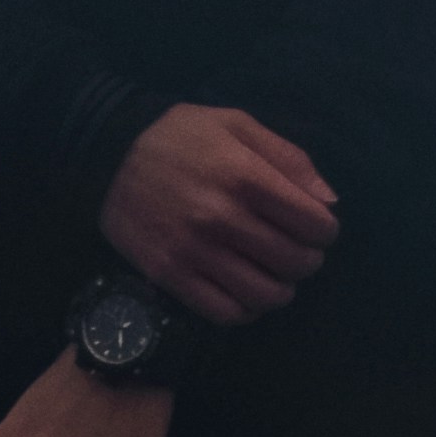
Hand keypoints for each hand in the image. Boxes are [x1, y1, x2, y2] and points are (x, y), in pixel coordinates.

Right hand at [100, 103, 336, 324]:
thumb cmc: (179, 135)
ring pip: (264, 295)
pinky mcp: (169, 275)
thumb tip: (329, 203)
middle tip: (299, 253)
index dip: (325, 231)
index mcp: (244, 176)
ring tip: (276, 276)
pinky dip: (247, 310)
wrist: (106, 153)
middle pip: (294, 262)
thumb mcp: (237, 124)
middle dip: (308, 260)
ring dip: (282, 290)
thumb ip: (289, 158)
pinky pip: (224, 312)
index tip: (317, 228)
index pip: (313, 224)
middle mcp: (222, 218)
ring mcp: (194, 251)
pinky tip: (247, 294)